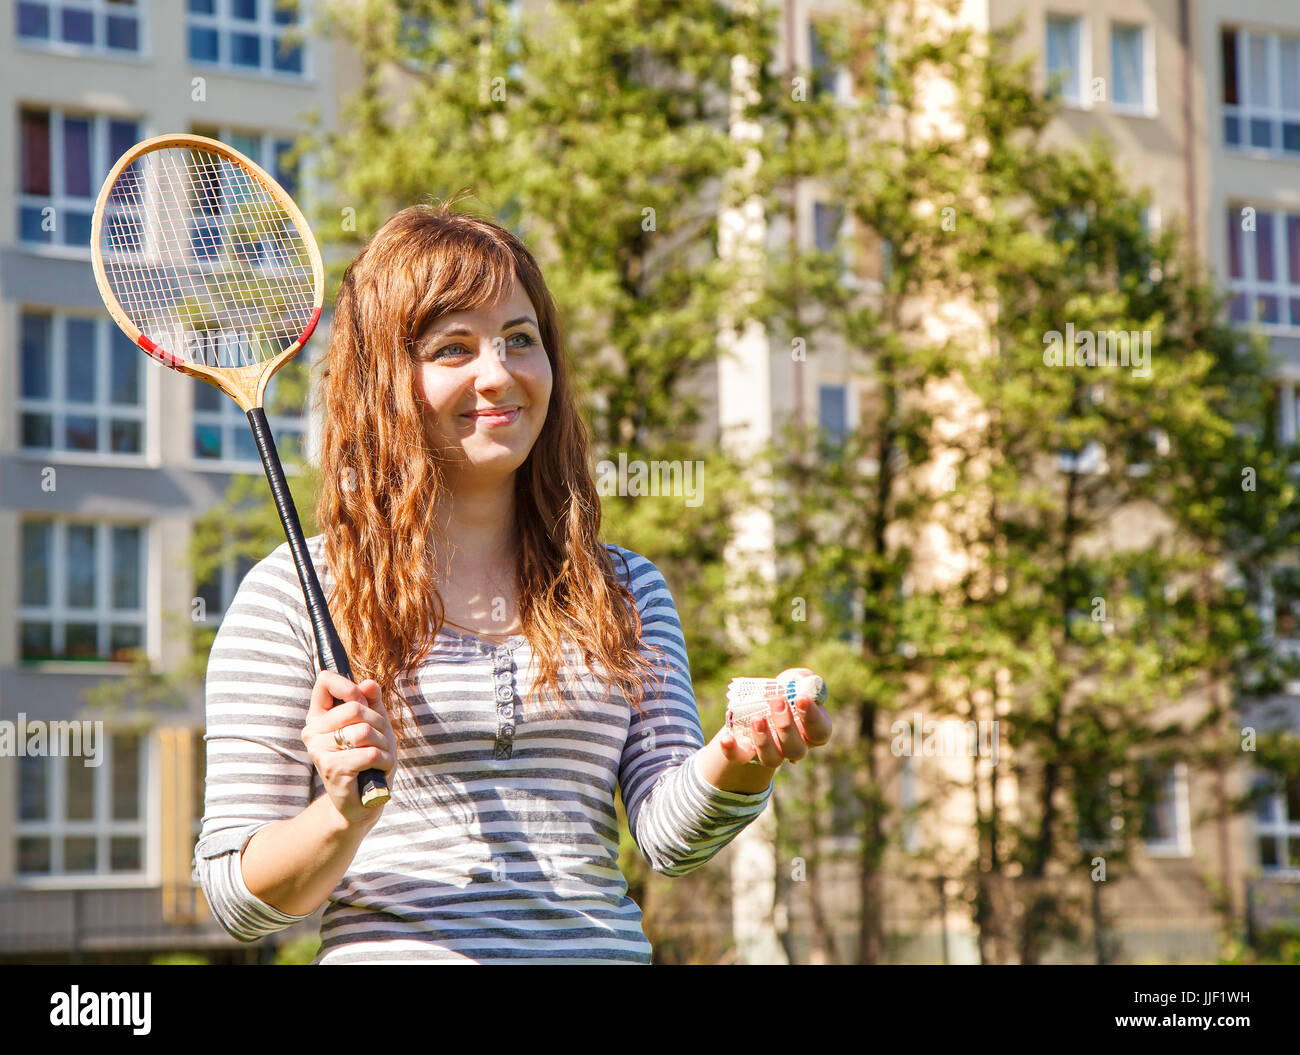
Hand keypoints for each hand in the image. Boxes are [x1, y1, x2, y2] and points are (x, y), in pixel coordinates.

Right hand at [301, 671, 396, 825]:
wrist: (362, 801)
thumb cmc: (369, 760)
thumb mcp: (376, 725)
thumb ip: (372, 701)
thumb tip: (368, 683)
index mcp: (319, 717)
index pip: (325, 682)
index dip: (350, 687)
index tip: (363, 702)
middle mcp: (313, 731)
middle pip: (355, 707)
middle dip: (379, 722)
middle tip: (380, 740)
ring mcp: (320, 750)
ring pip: (365, 730)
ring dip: (384, 744)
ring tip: (379, 757)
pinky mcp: (333, 768)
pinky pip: (371, 753)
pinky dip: (385, 760)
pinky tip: (379, 769)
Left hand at [719, 667, 831, 769]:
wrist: (756, 710)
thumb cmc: (782, 695)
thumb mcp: (793, 682)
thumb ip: (802, 679)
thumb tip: (805, 680)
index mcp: (811, 730)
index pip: (820, 731)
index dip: (812, 717)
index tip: (801, 698)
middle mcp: (794, 747)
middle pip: (796, 749)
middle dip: (786, 726)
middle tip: (777, 702)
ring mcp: (771, 753)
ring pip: (772, 759)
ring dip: (764, 740)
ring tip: (757, 718)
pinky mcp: (746, 754)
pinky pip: (740, 758)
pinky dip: (732, 750)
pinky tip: (726, 738)